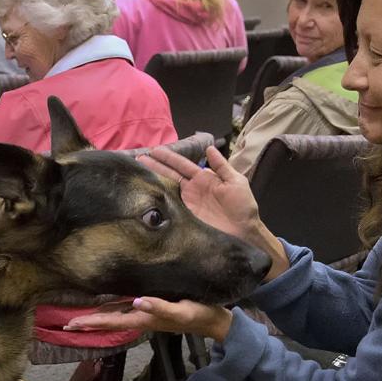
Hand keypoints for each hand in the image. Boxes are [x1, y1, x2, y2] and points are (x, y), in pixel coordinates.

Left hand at [64, 297, 233, 342]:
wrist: (214, 321)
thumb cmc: (199, 314)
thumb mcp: (182, 311)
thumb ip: (160, 307)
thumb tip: (136, 301)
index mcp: (145, 319)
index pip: (113, 321)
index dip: (92, 322)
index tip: (72, 324)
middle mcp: (141, 318)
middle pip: (109, 321)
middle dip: (88, 324)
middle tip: (65, 326)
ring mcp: (146, 316)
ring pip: (116, 318)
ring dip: (97, 319)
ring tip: (77, 321)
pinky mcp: (152, 310)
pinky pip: (126, 311)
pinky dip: (111, 311)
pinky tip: (105, 308)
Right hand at [140, 145, 258, 242]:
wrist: (244, 231)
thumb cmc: (243, 207)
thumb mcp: (236, 182)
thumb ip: (221, 166)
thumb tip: (209, 148)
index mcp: (202, 179)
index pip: (181, 165)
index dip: (168, 157)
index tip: (153, 150)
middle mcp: (191, 190)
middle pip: (169, 175)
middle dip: (154, 166)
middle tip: (137, 159)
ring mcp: (186, 204)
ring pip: (166, 189)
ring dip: (153, 181)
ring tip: (137, 173)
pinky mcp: (184, 217)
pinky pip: (169, 208)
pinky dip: (158, 201)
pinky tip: (146, 195)